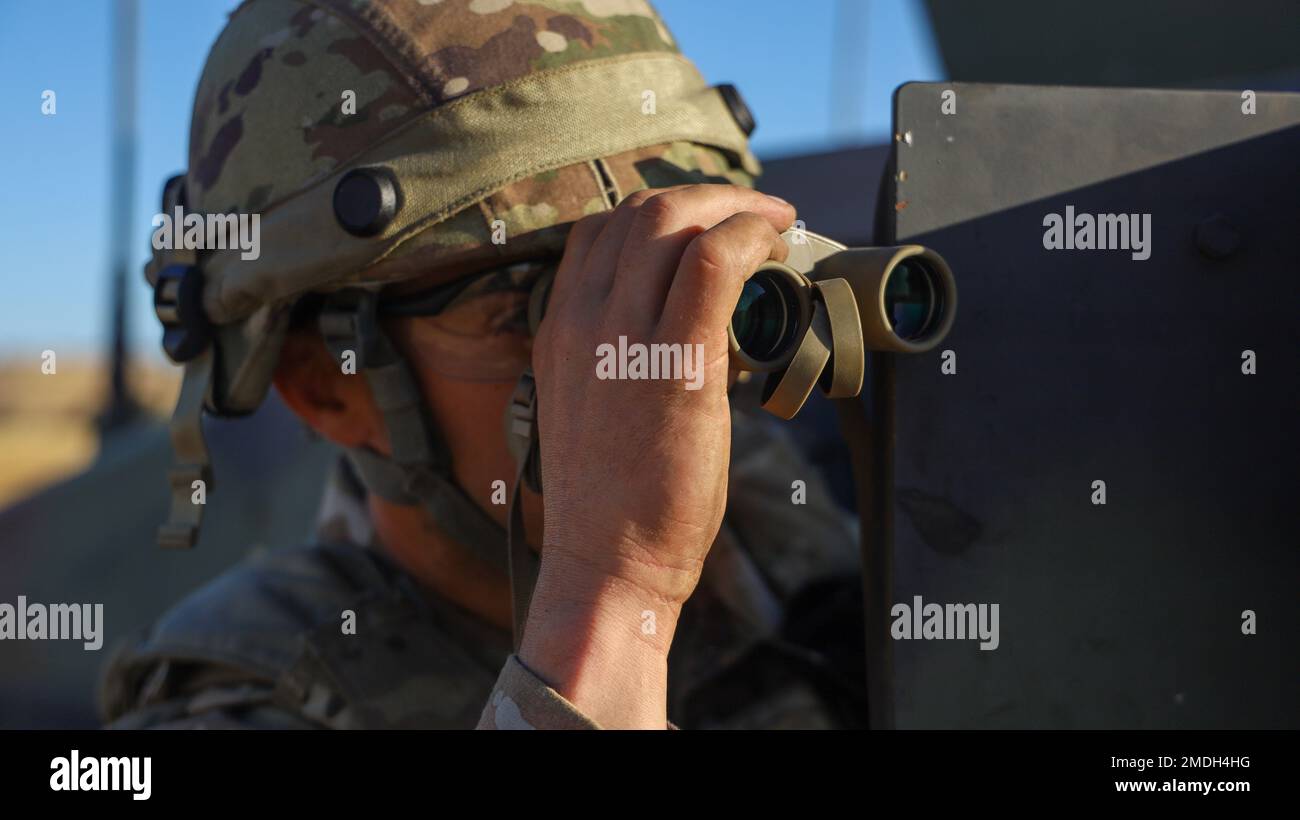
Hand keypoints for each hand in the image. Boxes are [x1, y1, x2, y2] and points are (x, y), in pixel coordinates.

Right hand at [520, 184, 794, 726]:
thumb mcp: (591, 410)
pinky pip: (711, 265)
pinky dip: (748, 237)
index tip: (708, 224)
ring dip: (734, 207)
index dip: (662, 211)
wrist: (606, 565)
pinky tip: (774, 248)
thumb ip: (616, 359)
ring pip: (671, 222)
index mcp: (558, 330)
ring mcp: (622, 341)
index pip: (600, 230)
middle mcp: (581, 322)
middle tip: (756, 216)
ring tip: (774, 227)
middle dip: (707, 197)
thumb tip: (683, 330)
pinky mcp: (674, 367)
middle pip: (639, 211)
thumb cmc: (611, 502)